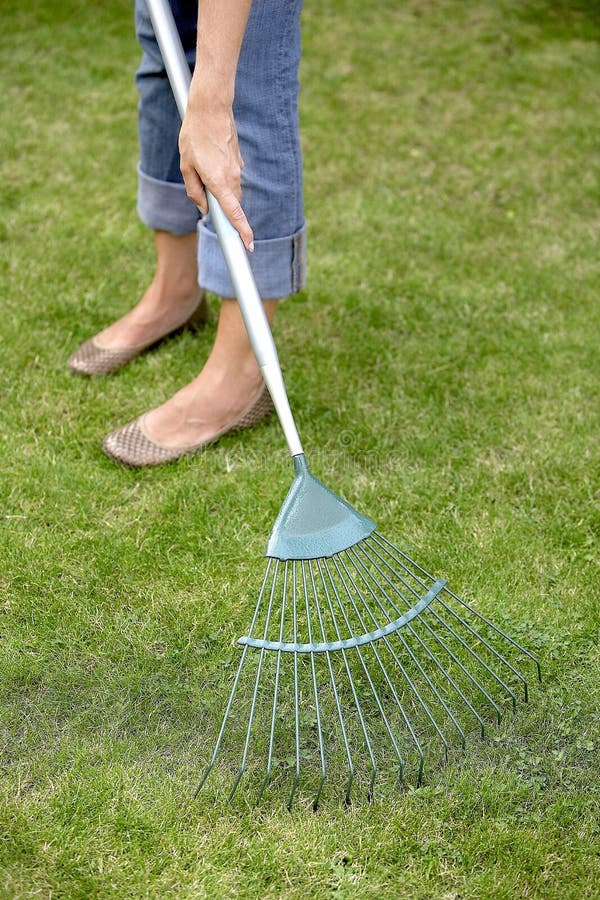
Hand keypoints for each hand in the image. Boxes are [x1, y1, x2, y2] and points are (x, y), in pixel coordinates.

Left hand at [179, 93, 253, 251]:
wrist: (211, 107)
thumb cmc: (195, 135)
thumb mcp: (186, 165)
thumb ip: (194, 191)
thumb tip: (203, 208)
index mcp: (219, 182)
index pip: (234, 214)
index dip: (243, 232)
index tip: (249, 246)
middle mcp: (233, 178)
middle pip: (231, 205)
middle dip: (221, 208)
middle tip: (204, 196)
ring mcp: (237, 169)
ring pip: (230, 192)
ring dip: (219, 190)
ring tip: (201, 166)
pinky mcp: (238, 161)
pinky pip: (231, 178)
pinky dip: (221, 178)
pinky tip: (208, 158)